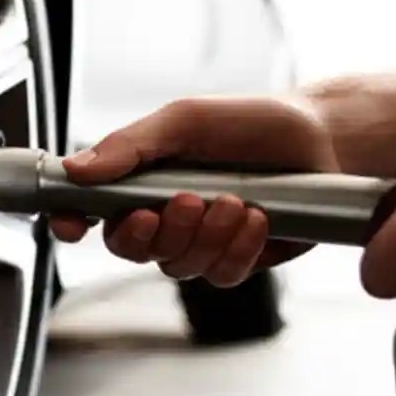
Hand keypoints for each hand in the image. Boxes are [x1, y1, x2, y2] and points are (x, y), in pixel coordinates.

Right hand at [49, 96, 339, 286]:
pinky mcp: (237, 259)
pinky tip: (256, 220)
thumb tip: (77, 168)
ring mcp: (199, 241)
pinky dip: (237, 250)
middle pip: (128, 249)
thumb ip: (129, 145)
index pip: (88, 210)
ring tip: (234, 200)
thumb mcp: (185, 119)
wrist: (324, 139)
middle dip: (155, 232)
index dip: (70, 221)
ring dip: (204, 237)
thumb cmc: (252, 122)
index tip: (71, 223)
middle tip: (186, 200)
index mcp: (139, 180)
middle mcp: (163, 215)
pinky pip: (220, 276)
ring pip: (175, 267)